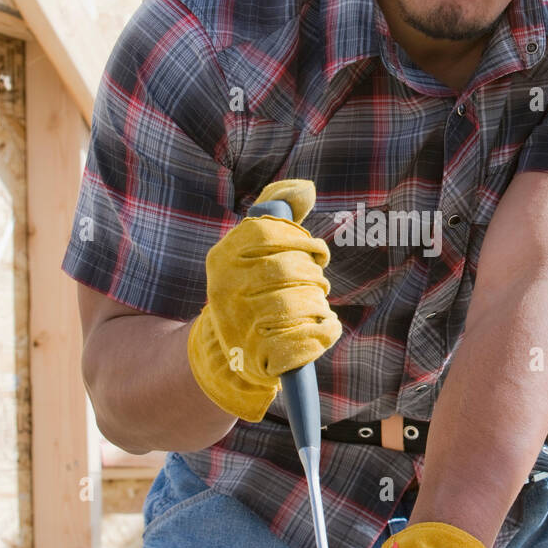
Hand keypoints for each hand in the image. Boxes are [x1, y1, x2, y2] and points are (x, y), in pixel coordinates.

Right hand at [187, 178, 342, 421]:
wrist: (227, 351)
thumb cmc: (253, 289)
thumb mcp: (255, 248)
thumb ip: (279, 210)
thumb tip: (305, 189)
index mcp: (223, 258)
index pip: (267, 231)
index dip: (302, 240)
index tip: (315, 252)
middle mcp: (224, 290)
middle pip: (287, 269)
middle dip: (313, 276)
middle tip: (317, 284)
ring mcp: (239, 325)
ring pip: (299, 304)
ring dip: (318, 305)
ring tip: (317, 308)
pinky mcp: (258, 358)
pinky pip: (305, 340)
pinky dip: (324, 333)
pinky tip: (324, 329)